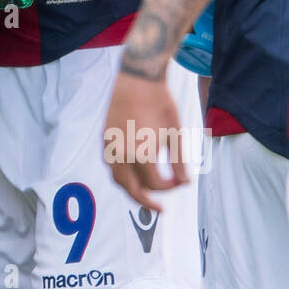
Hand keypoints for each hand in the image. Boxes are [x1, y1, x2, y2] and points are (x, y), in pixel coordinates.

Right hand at [103, 70, 188, 212]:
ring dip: (131, 189)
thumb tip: (184, 183)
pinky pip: (111, 165)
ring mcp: (110, 146)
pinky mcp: (105, 138)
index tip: (182, 182)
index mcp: (141, 154)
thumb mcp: (175, 134)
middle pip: (131, 189)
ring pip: (117, 178)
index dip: (171, 188)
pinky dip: (122, 175)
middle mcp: (121, 154)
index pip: (155, 184)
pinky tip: (133, 173)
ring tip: (145, 194)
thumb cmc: (160, 104)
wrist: (137, 79)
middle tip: (160, 209)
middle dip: (146, 201)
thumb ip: (178, 162)